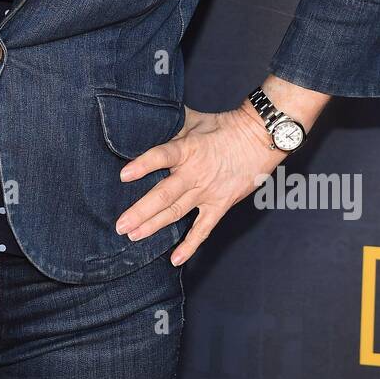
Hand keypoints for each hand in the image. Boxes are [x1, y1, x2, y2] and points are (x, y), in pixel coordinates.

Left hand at [114, 103, 285, 263]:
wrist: (259, 139)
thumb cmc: (224, 126)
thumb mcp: (194, 119)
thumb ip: (170, 123)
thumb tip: (143, 119)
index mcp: (187, 150)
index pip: (162, 156)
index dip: (143, 165)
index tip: (124, 175)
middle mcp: (194, 174)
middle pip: (164, 195)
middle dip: (140, 211)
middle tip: (120, 226)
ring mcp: (207, 192)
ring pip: (177, 213)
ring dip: (154, 226)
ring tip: (133, 236)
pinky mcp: (220, 205)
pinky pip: (204, 229)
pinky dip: (190, 245)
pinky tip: (175, 259)